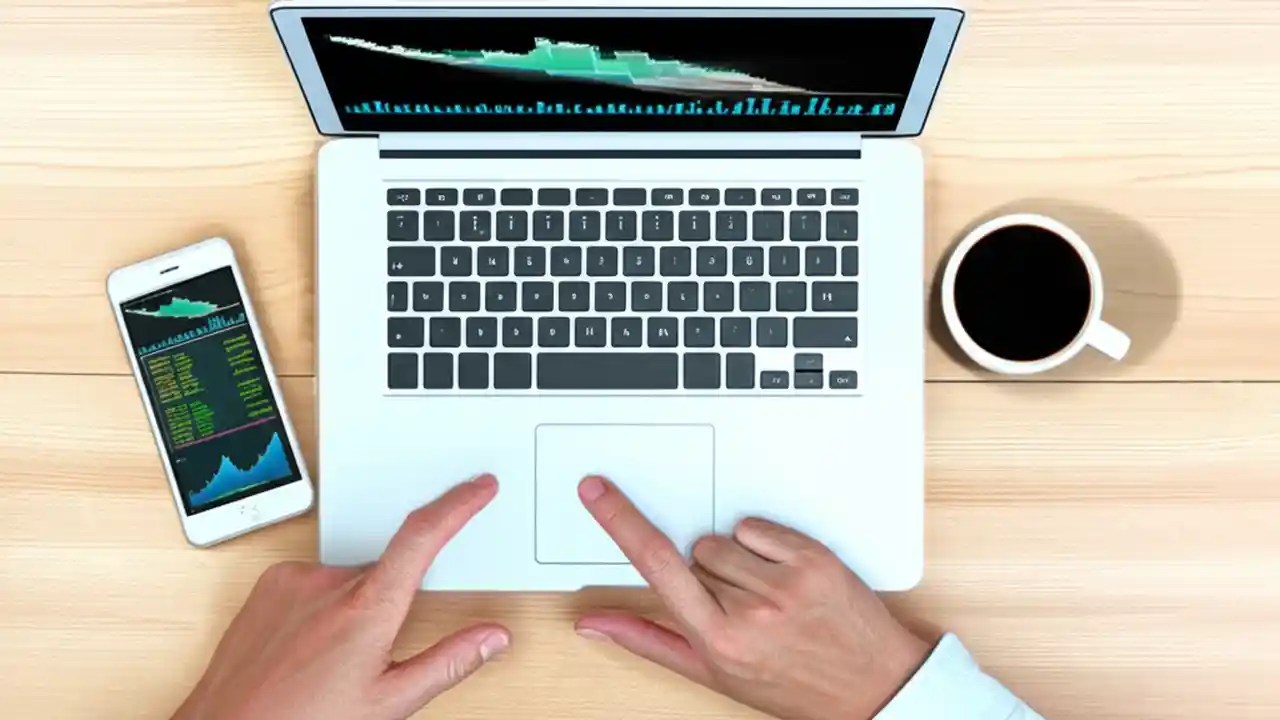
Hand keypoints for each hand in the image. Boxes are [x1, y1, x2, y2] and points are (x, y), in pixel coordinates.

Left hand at [174, 475, 508, 719]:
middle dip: (390, 604)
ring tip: (328, 659)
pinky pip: (312, 581)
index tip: (478, 487)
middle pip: (386, 570)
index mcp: (368, 610)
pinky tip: (305, 645)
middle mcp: (329, 584)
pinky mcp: (270, 583)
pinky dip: (319, 606)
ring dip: (351, 608)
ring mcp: (295, 580)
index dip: (458, 505)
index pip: (423, 537)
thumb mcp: (390, 703)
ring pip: (348, 579)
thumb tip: (491, 638)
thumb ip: (448, 662)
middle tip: (367, 655)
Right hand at [575, 476, 929, 719]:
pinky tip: (783, 577)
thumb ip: (647, 639)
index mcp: (718, 639)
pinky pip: (759, 526)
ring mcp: (786, 581)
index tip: (597, 491)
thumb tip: (594, 623)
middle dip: (705, 572)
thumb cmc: (790, 685)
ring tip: (766, 594)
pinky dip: (765, 545)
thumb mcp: (712, 674)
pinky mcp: (814, 558)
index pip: (656, 565)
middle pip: (694, 552)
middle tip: (739, 606)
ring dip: (736, 559)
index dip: (620, 522)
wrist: (871, 687)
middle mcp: (751, 609)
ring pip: (724, 538)